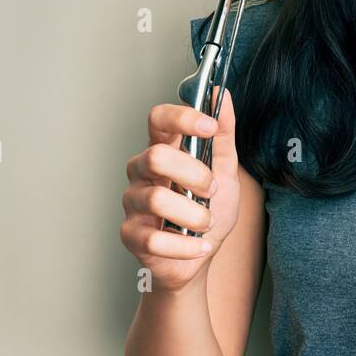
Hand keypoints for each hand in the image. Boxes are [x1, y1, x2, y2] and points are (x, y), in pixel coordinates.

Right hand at [119, 86, 240, 293]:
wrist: (199, 259)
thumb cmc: (207, 210)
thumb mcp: (225, 170)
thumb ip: (223, 136)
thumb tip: (223, 96)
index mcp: (164, 150)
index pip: (159, 119)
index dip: (182, 118)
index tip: (208, 126)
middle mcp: (141, 171)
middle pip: (156, 156)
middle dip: (194, 174)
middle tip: (211, 190)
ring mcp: (133, 202)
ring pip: (157, 199)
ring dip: (195, 215)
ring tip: (206, 222)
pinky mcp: (130, 234)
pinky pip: (155, 238)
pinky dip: (187, 245)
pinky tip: (199, 245)